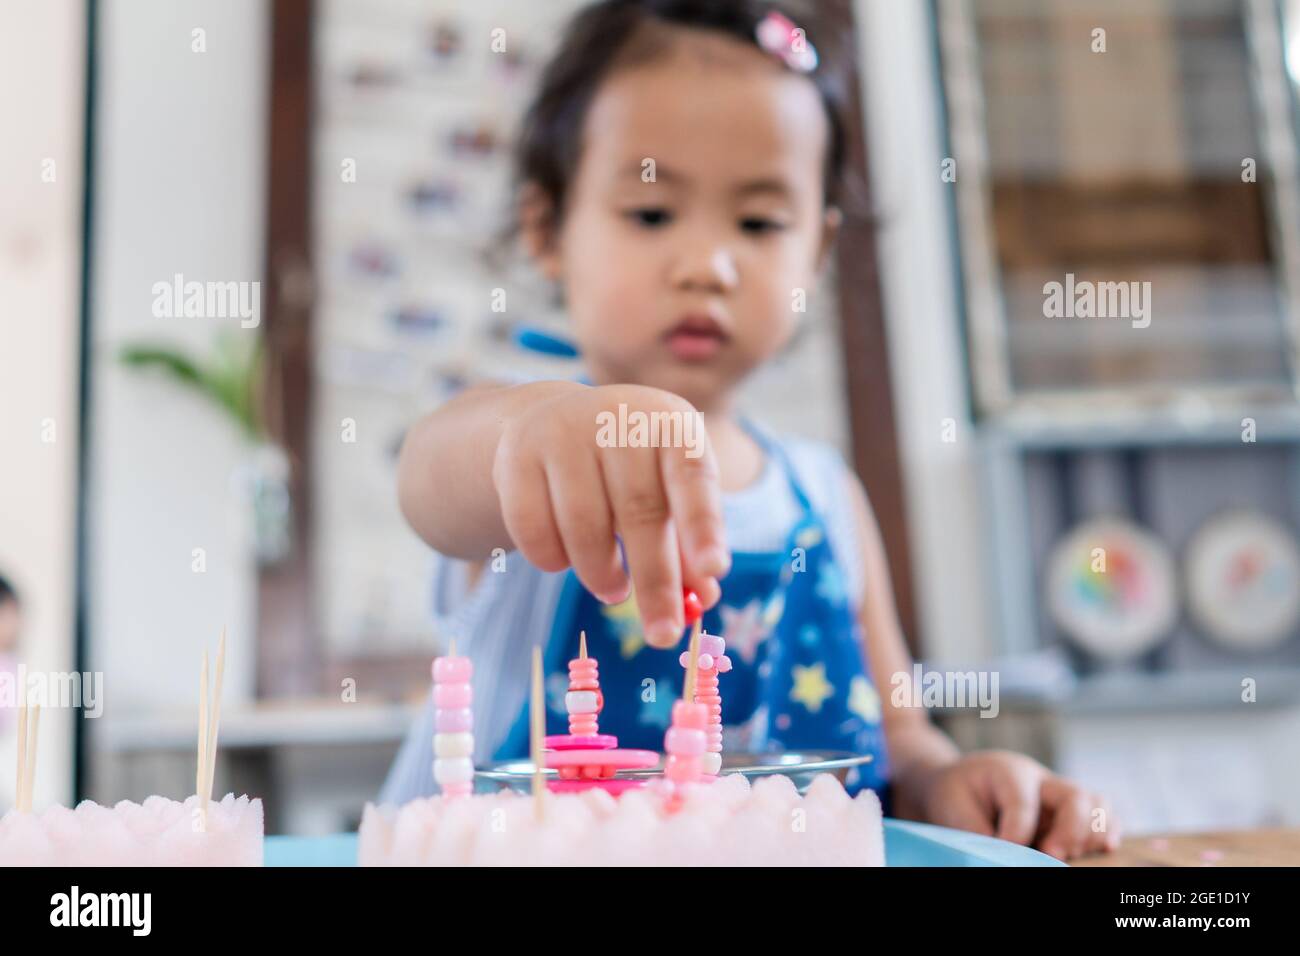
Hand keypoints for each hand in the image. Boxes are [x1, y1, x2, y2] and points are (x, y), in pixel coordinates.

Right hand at [492, 383, 728, 647]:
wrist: (557, 425)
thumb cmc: (632, 470)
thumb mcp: (669, 494)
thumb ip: (688, 544)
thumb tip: (703, 600)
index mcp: (670, 422)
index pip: (693, 476)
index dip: (703, 525)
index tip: (713, 572)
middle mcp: (617, 418)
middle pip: (640, 511)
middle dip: (655, 582)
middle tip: (663, 634)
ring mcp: (563, 431)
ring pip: (584, 526)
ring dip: (602, 575)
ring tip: (613, 590)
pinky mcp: (517, 455)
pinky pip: (534, 530)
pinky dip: (553, 561)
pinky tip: (566, 560)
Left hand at [917, 750, 1118, 860]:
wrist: (962, 783)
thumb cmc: (959, 795)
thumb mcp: (955, 809)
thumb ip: (980, 832)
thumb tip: (1003, 854)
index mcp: (1009, 772)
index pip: (1023, 803)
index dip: (1016, 833)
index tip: (1002, 846)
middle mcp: (1042, 781)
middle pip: (1074, 797)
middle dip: (1069, 831)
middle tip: (1051, 854)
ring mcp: (1059, 797)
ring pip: (1096, 804)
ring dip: (1092, 832)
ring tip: (1072, 853)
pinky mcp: (1070, 814)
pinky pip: (1102, 818)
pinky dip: (1105, 834)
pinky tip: (1101, 850)